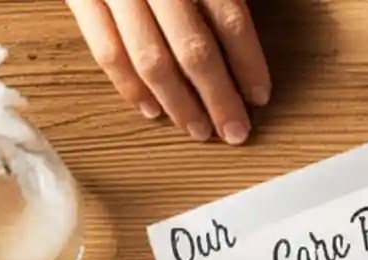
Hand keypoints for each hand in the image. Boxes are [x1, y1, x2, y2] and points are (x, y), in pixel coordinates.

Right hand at [67, 0, 269, 143]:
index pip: (230, 20)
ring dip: (178, 104)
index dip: (248, 64)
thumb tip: (249, 25)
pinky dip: (129, 87)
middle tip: (235, 130)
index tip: (260, 95)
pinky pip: (106, 50)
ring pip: (150, 59)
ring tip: (199, 130)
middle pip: (193, 50)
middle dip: (218, 98)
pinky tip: (152, 109)